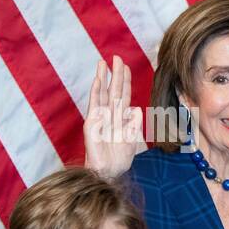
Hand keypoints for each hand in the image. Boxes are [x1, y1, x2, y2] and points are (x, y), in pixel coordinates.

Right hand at [84, 56, 144, 178]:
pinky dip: (96, 92)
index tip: (125, 66)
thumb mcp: (133, 140)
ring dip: (102, 78)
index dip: (125, 81)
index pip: (124, 95)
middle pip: (113, 90)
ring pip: (102, 94)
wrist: (110, 171)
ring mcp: (100, 117)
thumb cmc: (120, 157)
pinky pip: (95, 105)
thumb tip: (136, 110)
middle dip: (115, 74)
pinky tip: (98, 81)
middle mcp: (110, 114)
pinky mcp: (92, 123)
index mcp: (121, 117)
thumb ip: (134, 125)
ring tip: (102, 63)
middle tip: (116, 57)